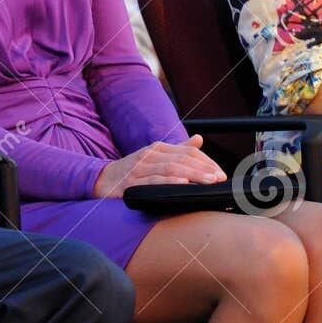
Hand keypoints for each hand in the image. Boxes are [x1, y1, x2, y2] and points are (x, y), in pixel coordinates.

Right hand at [91, 136, 225, 199]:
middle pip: (182, 159)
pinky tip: (182, 183)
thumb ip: (177, 149)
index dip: (206, 161)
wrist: (102, 180)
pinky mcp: (132, 182)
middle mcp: (150, 155)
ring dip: (192, 175)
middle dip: (203, 169)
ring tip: (208, 181)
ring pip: (171, 169)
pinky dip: (169, 181)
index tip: (219, 173)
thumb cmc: (132, 170)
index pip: (187, 152)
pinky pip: (153, 181)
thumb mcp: (154, 157)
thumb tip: (199, 139)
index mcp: (157, 148)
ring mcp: (140, 168)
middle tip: (219, 178)